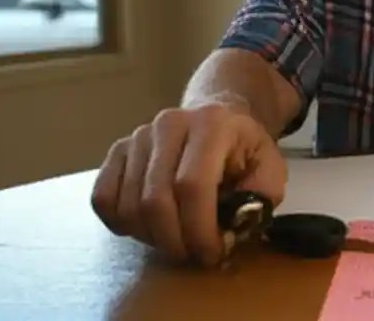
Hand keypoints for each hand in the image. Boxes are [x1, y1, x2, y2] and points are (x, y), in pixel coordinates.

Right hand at [90, 102, 286, 266]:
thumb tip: (238, 222)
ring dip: (152, 237)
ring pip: (129, 205)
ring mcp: (138, 137)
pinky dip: (122, 224)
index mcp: (210, 124)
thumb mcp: (270, 166)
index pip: (192, 185)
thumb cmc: (242, 149)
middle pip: (155, 200)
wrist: (215, 118)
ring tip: (177, 240)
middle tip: (194, 255)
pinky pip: (103, 199)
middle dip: (175, 241)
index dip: (199, 229)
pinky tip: (149, 227)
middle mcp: (168, 124)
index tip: (212, 253)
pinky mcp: (117, 150)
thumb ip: (263, 194)